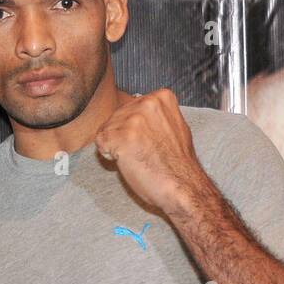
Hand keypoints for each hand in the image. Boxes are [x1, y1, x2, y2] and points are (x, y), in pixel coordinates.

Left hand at [94, 88, 207, 217]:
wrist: (182, 186)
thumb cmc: (178, 164)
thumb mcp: (173, 127)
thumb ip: (155, 117)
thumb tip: (137, 114)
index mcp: (161, 97)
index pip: (129, 108)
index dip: (132, 128)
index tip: (147, 141)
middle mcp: (147, 103)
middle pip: (115, 117)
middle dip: (121, 136)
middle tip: (142, 152)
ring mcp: (134, 119)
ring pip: (106, 130)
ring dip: (115, 146)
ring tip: (137, 157)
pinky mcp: (122, 136)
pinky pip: (101, 142)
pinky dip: (109, 155)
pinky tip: (128, 161)